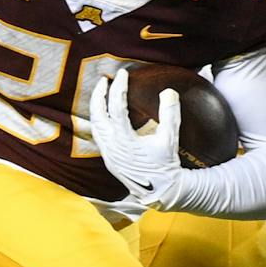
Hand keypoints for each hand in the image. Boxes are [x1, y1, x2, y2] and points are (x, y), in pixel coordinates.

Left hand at [89, 70, 185, 206]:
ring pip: (95, 126)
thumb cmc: (166, 165)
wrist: (160, 192)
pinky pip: (98, 135)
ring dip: (96, 108)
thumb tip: (168, 91)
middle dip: (99, 95)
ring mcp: (108, 154)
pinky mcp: (109, 159)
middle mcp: (112, 147)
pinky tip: (104, 114)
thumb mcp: (170, 139)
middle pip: (97, 115)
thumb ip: (171, 114)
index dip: (119, 87)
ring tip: (102, 93)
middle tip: (104, 79)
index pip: (117, 107)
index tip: (123, 73)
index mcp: (126, 141)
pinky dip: (99, 121)